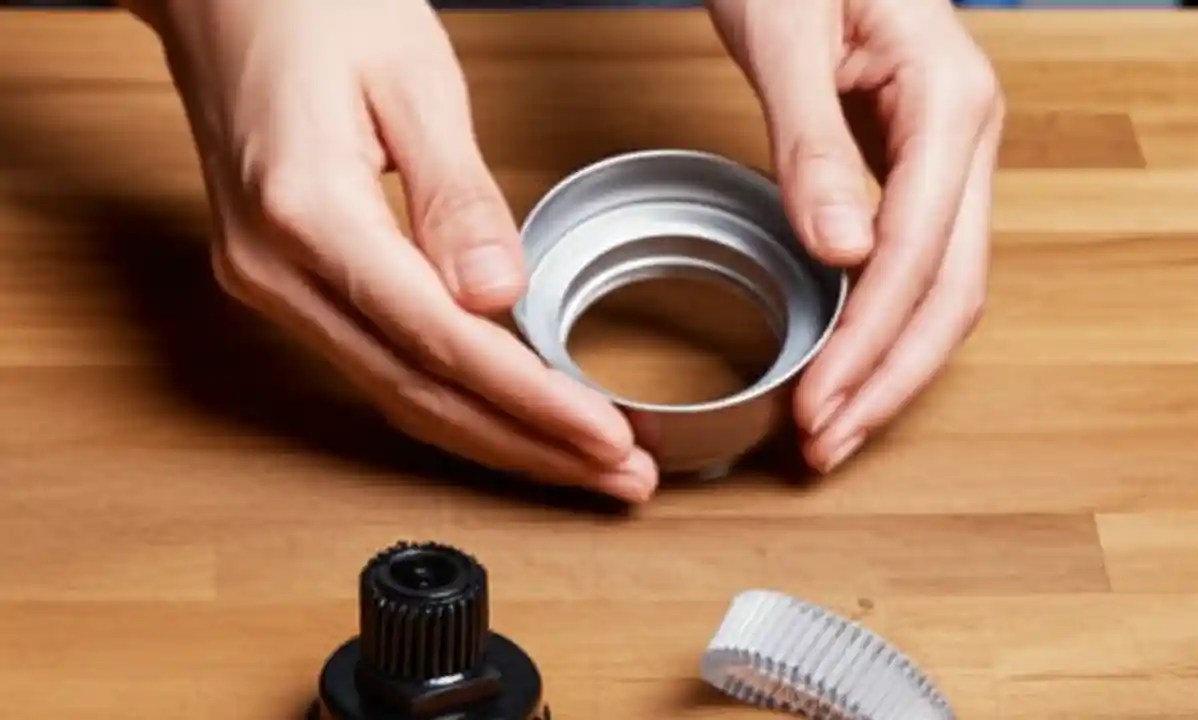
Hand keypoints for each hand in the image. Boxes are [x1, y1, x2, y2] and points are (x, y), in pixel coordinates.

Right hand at [127, 0, 656, 500]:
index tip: (606, 437)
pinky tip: (512, 419)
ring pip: (397, 395)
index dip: (530, 402)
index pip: (439, 341)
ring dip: (497, 438)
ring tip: (585, 463)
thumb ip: (457, 196)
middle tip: (622, 477)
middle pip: (418, 394)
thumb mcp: (410, 76)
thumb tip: (501, 297)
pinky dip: (454, 401)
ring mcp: (272, 286)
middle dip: (528, 446)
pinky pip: (379, 364)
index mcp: (306, 213)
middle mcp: (276, 271)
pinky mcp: (286, 284)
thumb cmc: (310, 4)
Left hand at [708, 0, 1003, 472]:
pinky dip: (883, 325)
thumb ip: (813, 145)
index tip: (820, 406)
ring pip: (945, 289)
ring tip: (834, 427)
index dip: (867, 345)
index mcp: (949, 103)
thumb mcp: (790, 37)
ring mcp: (951, 155)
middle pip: (951, 293)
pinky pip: (920, 264)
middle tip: (826, 445)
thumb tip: (844, 253)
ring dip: (891, 368)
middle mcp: (966, 136)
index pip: (918, 256)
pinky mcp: (919, 167)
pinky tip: (845, 362)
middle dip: (888, 380)